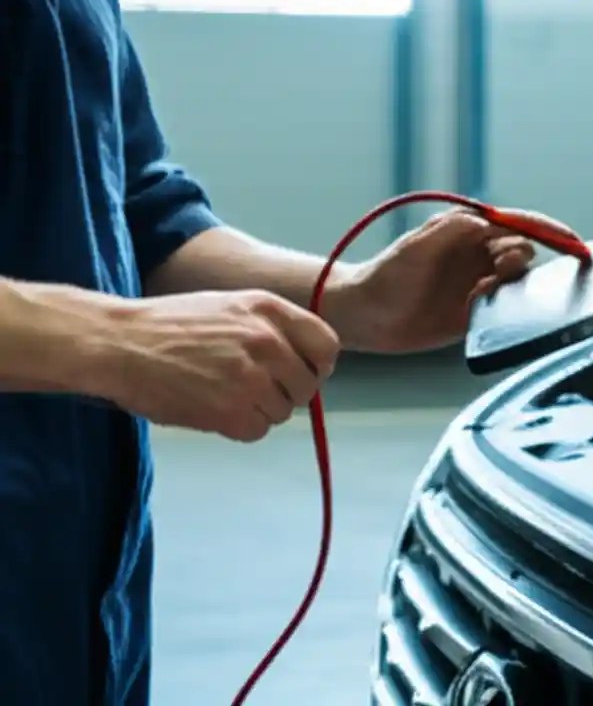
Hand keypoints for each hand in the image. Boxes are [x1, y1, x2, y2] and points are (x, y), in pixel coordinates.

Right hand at [103, 290, 340, 441]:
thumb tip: (305, 361)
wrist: (120, 344)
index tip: (303, 372)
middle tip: (254, 389)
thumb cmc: (171, 325)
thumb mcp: (231, 306)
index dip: (318, 365)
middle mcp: (267, 341)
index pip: (327, 345)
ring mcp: (251, 377)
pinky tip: (214, 409)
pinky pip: (258, 430)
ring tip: (224, 394)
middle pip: (308, 385)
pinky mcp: (231, 411)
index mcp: (269, 310)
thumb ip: (271, 328)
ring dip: (260, 410)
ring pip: (284, 411)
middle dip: (287, 392)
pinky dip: (240, 427)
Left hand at [324, 208, 539, 352]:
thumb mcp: (418, 246)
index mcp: (471, 230)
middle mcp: (480, 254)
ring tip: (483, 292)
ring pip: (519, 280)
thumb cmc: (386, 274)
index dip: (550, 231)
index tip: (573, 242)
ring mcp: (480, 282)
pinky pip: (506, 307)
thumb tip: (489, 224)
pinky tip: (481, 307)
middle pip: (525, 250)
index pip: (520, 224)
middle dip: (522, 259)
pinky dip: (505, 307)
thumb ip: (454, 231)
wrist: (365, 315)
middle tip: (498, 272)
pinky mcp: (477, 312)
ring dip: (513, 284)